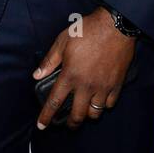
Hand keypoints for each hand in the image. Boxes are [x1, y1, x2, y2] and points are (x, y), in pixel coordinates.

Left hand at [33, 8, 135, 129]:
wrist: (115, 26)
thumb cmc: (88, 30)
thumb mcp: (63, 40)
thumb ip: (50, 60)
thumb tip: (37, 75)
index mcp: (70, 75)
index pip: (54, 102)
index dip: (46, 116)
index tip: (42, 126)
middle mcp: (86, 85)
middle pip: (77, 115)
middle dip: (71, 124)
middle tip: (68, 124)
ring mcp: (102, 86)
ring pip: (94, 113)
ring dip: (88, 115)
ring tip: (85, 111)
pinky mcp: (116, 84)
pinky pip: (109, 104)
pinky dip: (104, 105)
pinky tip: (100, 100)